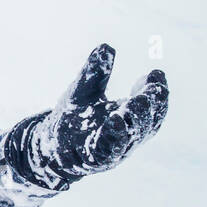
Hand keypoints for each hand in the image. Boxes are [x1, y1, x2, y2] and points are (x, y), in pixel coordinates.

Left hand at [9, 45, 168, 187]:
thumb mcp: (84, 88)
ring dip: (137, 119)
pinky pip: (108, 149)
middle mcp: (127, 134)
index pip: (151, 105)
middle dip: (152, 104)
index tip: (156, 73)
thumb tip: (106, 47)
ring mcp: (113, 148)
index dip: (157, 91)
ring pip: (131, 137)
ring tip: (138, 100)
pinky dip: (114, 136)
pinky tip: (116, 119)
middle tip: (153, 88)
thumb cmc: (73, 117)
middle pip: (148, 122)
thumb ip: (96, 71)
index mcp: (129, 116)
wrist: (49, 144)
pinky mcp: (95, 159)